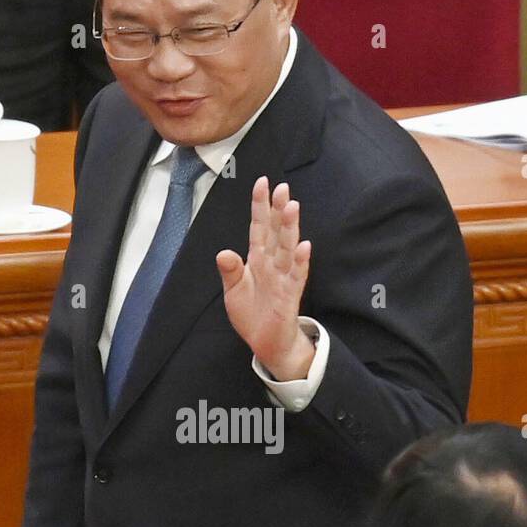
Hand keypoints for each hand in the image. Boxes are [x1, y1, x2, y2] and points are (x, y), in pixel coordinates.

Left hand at [216, 178, 314, 380]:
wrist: (265, 343)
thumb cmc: (252, 313)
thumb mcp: (233, 291)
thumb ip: (230, 271)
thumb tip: (223, 252)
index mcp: (257, 260)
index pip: (259, 228)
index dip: (260, 206)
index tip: (262, 183)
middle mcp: (272, 264)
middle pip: (276, 232)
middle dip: (278, 210)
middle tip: (282, 187)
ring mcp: (283, 279)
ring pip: (287, 249)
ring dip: (289, 228)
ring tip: (292, 207)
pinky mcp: (290, 296)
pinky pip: (297, 276)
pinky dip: (300, 262)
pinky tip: (304, 246)